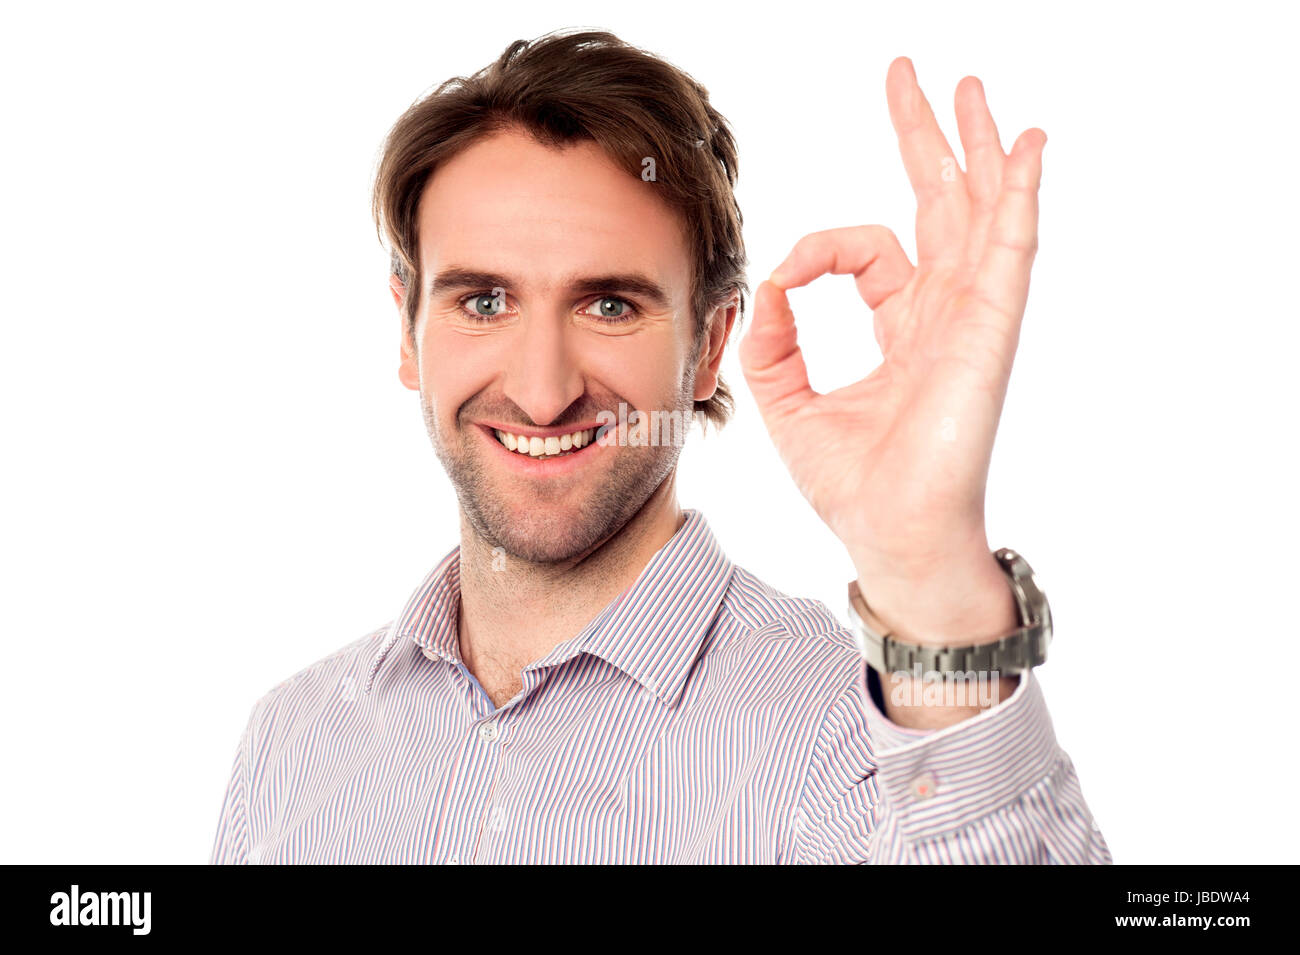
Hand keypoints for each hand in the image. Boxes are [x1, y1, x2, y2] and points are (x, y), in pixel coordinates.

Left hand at [739, 57, 1045, 642]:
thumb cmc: (854, 485)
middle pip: (943, 207)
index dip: (823, 247)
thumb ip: (774, 343)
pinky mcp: (990, 333)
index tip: (787, 273)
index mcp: (906, 328)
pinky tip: (1024, 148)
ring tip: (973, 90)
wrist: (890, 535)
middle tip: (916, 80)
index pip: (873, 251)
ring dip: (979, 150)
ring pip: (982, 214)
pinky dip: (1018, 196)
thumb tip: (767, 287)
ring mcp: (974, 320)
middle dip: (929, 142)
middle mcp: (946, 315)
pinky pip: (1009, 251)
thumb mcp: (789, 404)